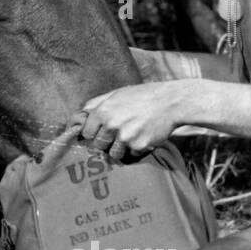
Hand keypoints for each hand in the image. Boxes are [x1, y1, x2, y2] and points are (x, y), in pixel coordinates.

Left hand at [70, 81, 185, 159]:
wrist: (170, 102)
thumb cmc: (142, 96)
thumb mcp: (116, 94)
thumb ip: (96, 104)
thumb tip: (80, 115)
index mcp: (103, 112)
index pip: (86, 133)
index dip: (92, 133)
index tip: (97, 133)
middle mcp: (111, 125)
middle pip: (98, 145)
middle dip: (105, 142)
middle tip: (116, 134)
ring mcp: (125, 137)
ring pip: (113, 154)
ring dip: (119, 149)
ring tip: (131, 135)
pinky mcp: (139, 146)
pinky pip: (130, 155)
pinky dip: (135, 149)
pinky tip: (142, 136)